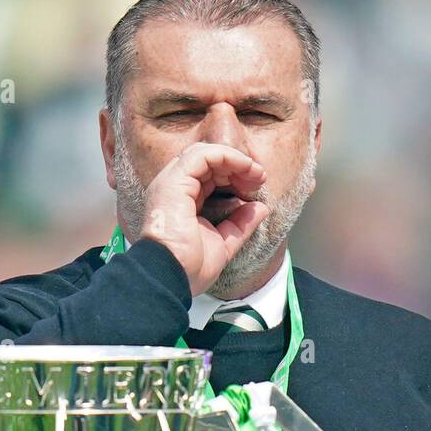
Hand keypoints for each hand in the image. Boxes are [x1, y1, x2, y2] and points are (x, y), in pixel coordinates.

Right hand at [139, 144, 269, 293]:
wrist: (172, 277)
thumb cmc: (188, 268)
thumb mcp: (223, 244)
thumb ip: (240, 224)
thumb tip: (260, 208)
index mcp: (179, 201)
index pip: (207, 176)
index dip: (233, 176)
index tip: (255, 189)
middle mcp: (172, 188)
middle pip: (207, 162)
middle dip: (237, 167)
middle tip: (260, 179)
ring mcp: (170, 182)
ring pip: (205, 153)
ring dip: (235, 159)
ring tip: (255, 173)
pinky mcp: (174, 180)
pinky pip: (203, 154)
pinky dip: (227, 156)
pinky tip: (244, 167)